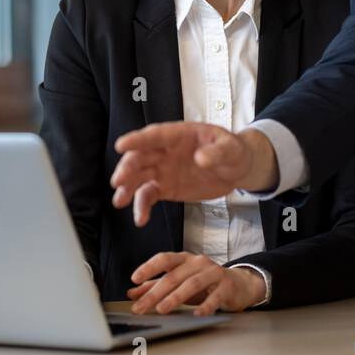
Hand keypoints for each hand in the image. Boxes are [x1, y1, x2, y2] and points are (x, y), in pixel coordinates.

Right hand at [111, 122, 272, 226]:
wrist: (236, 169)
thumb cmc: (232, 151)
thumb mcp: (230, 149)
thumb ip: (217, 152)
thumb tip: (200, 158)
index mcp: (180, 135)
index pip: (155, 135)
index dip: (137, 139)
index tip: (121, 145)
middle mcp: (166, 151)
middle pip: (141, 156)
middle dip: (128, 167)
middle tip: (118, 181)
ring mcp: (164, 169)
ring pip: (140, 177)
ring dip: (127, 187)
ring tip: (120, 201)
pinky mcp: (166, 187)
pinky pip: (149, 195)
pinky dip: (142, 206)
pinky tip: (140, 218)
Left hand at [127, 252, 265, 315]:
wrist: (238, 285)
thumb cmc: (205, 283)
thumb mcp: (180, 282)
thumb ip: (156, 286)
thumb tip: (132, 293)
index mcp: (185, 259)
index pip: (164, 259)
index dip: (149, 267)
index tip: (134, 278)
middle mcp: (198, 262)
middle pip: (174, 276)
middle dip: (155, 292)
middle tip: (141, 306)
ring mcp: (214, 273)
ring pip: (192, 283)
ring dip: (175, 297)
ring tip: (162, 309)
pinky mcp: (227, 286)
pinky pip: (215, 297)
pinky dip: (205, 306)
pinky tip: (196, 314)